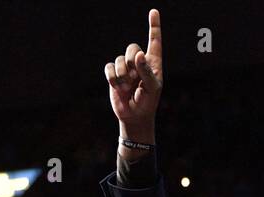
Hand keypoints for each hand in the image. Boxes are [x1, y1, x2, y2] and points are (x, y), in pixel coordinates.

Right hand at [106, 9, 163, 141]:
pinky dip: (113, 78)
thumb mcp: (152, 88)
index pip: (154, 41)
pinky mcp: (113, 74)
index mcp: (153, 63)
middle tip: (135, 78)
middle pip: (132, 47)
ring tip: (128, 88)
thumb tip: (138, 54)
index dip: (154, 26)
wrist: (134, 116)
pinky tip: (118, 88)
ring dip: (123, 76)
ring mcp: (125, 67)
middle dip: (132, 62)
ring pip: (119, 60)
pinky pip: (109, 68)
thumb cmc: (148, 102)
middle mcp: (139, 62)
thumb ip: (147, 71)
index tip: (154, 12)